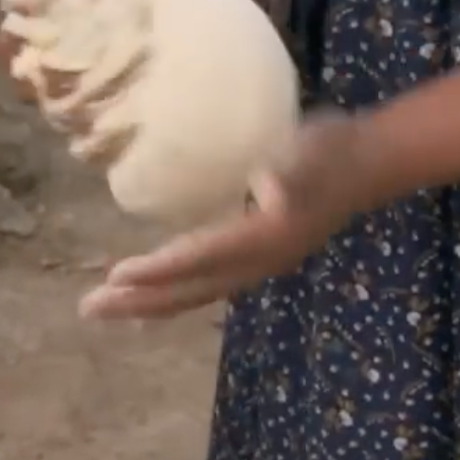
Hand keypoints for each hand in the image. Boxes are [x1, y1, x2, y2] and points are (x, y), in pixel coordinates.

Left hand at [79, 111, 380, 320]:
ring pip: (198, 292)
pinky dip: (175, 293)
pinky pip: (209, 284)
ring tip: (108, 310)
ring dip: (152, 302)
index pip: (203, 258)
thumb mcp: (315, 149)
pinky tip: (152, 293)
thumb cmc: (336, 149)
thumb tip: (266, 188)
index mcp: (267, 237)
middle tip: (89, 309)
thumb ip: (293, 168)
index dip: (159, 270)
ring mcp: (260, 264)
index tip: (115, 276)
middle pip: (193, 289)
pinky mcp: (258, 257)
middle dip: (141, 300)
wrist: (369, 164)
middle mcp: (260, 261)